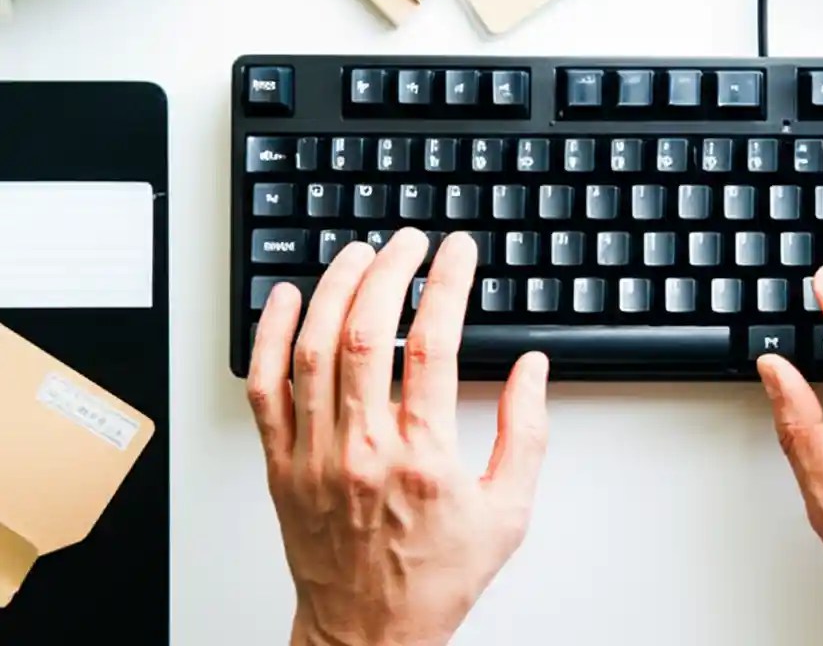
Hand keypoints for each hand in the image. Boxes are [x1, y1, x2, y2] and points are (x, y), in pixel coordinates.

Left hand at [246, 230, 550, 645]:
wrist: (368, 634)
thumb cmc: (434, 580)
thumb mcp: (507, 513)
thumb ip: (524, 434)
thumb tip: (532, 371)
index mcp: (423, 457)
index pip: (432, 344)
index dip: (446, 283)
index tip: (456, 252)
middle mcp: (363, 449)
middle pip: (364, 331)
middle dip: (389, 269)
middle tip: (408, 241)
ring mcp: (314, 454)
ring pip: (312, 348)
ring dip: (334, 288)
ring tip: (359, 255)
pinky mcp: (281, 465)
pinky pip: (264, 387)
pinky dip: (268, 336)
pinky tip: (284, 300)